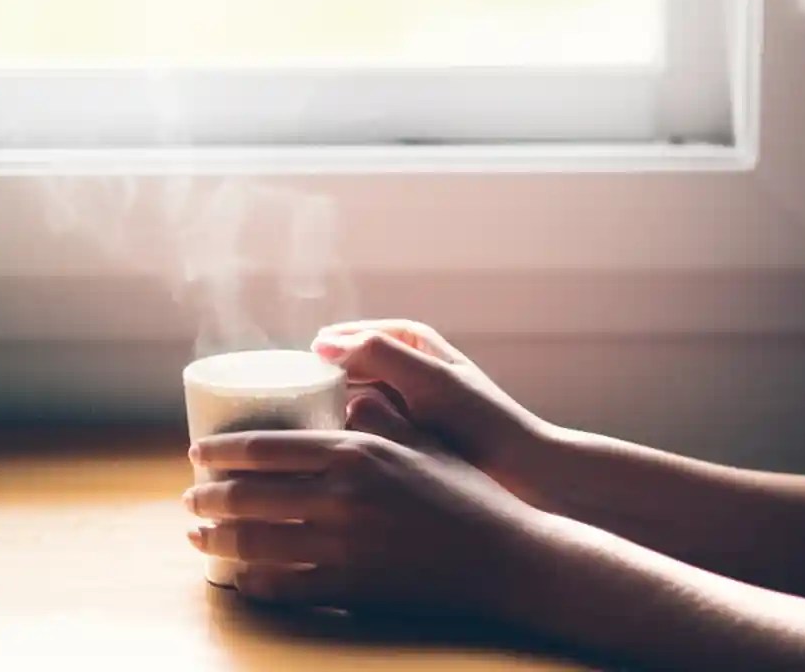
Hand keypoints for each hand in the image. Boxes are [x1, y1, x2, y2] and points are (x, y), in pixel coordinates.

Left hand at [183, 391, 542, 616]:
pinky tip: (239, 576)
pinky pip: (282, 586)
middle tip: (190, 499)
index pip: (262, 449)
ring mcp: (343, 545)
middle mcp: (341, 496)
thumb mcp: (423, 442)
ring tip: (200, 536)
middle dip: (205, 498)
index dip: (218, 454)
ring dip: (214, 541)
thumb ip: (381, 416)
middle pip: (246, 496)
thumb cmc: (465, 494)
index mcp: (355, 451)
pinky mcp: (350, 587)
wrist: (503, 556)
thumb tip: (348, 394)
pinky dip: (251, 582)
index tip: (196, 456)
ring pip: (253, 544)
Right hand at [310, 319, 556, 501]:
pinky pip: (365, 426)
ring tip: (295, 425)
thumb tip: (323, 342)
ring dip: (328, 409)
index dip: (323, 346)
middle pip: (349, 366)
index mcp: (415, 342)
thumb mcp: (428, 382)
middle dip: (319, 379)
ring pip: (353, 397)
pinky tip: (326, 451)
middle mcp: (408, 367)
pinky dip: (345, 433)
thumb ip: (379, 355)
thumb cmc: (481, 423)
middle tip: (281, 398)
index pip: (353, 334)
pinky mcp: (408, 435)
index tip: (289, 365)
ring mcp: (406, 403)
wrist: (522, 470)